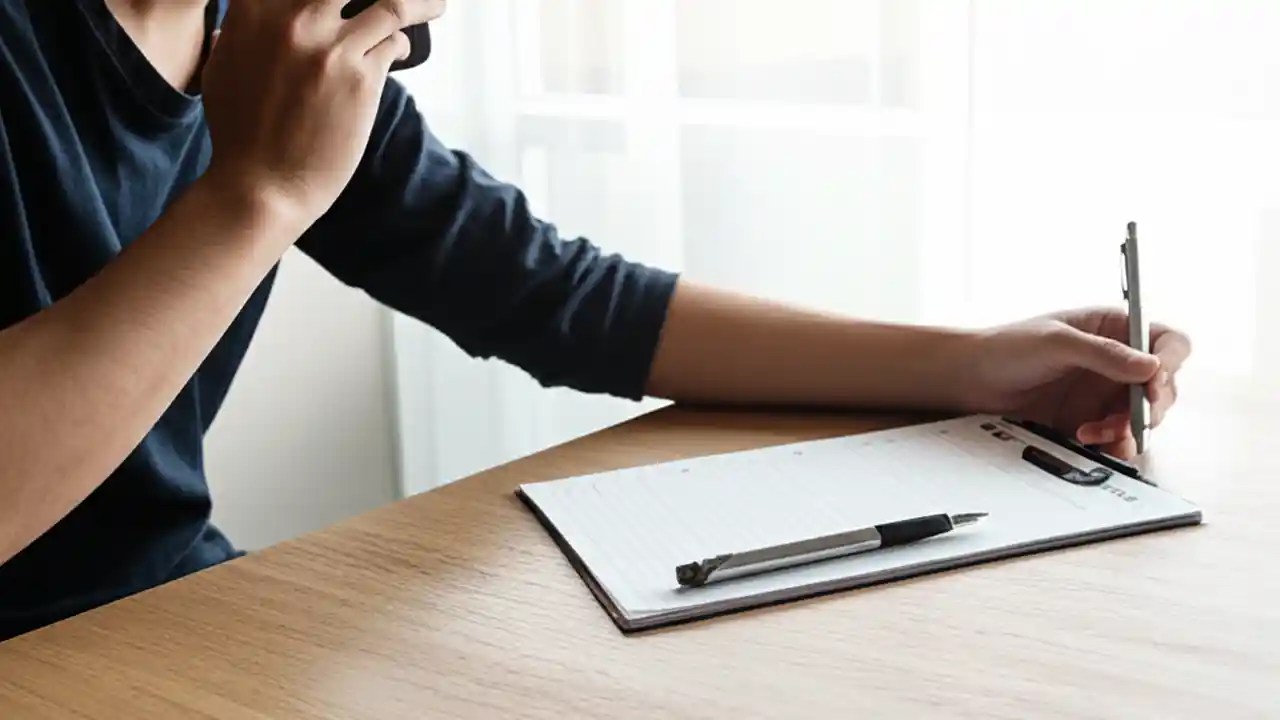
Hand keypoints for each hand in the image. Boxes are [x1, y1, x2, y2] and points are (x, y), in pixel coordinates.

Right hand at [201, 0, 445, 221]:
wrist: (263, 185)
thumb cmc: (240, 133)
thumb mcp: (222, 68)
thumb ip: (239, 31)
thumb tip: (242, 19)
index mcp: (253, 10)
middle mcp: (293, 20)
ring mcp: (331, 47)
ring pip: (392, 1)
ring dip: (419, 4)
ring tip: (435, 6)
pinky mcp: (362, 79)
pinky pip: (394, 41)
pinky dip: (401, 41)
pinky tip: (401, 47)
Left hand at [966, 307, 1191, 459]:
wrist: (970, 378)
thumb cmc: (1008, 347)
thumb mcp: (1056, 343)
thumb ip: (1104, 354)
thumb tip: (1151, 367)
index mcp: (1115, 328)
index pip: (1167, 342)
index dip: (1170, 363)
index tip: (1154, 385)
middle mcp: (1117, 361)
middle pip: (1163, 386)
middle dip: (1151, 405)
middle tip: (1133, 419)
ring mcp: (1105, 392)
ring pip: (1143, 416)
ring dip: (1128, 429)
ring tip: (1095, 432)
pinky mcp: (1090, 418)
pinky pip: (1117, 436)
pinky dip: (1113, 443)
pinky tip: (1091, 441)